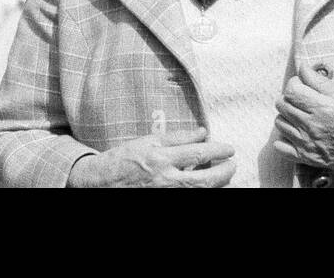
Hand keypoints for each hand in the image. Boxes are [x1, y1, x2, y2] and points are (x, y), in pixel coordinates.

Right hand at [66, 128, 236, 187]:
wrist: (101, 182)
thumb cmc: (124, 159)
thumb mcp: (150, 141)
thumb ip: (178, 137)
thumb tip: (203, 132)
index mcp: (161, 159)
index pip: (199, 154)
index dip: (219, 151)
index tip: (230, 149)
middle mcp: (165, 180)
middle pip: (205, 180)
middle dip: (224, 172)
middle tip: (233, 164)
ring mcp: (165, 194)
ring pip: (200, 192)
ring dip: (216, 184)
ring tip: (223, 176)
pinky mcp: (163, 201)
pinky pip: (189, 196)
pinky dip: (200, 190)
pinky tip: (204, 184)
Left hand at [273, 63, 333, 179]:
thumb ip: (320, 81)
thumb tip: (303, 68)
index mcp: (322, 108)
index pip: (291, 90)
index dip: (294, 82)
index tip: (302, 83)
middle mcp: (312, 126)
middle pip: (282, 104)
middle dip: (289, 96)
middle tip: (302, 97)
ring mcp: (307, 143)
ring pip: (279, 123)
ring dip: (287, 115)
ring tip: (300, 114)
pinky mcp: (306, 158)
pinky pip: (280, 147)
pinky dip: (283, 139)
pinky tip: (296, 132)